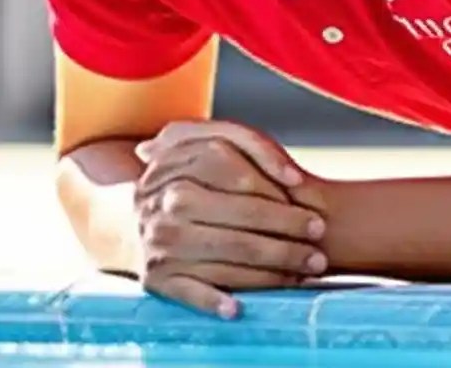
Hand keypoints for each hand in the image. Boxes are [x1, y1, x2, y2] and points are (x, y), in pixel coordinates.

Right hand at [131, 121, 328, 318]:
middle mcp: (169, 205)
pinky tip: (238, 307)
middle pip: (243, 229)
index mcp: (183, 169)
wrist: (130, 214)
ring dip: (273, 274)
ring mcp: (161, 243)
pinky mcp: (156, 277)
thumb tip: (293, 179)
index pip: (245, 188)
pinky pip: (192, 293)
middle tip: (320, 253)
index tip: (317, 218)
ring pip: (229, 262)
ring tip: (304, 274)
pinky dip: (215, 302)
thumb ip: (253, 145)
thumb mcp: (212, 143)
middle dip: (288, 242)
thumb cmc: (190, 177)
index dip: (287, 205)